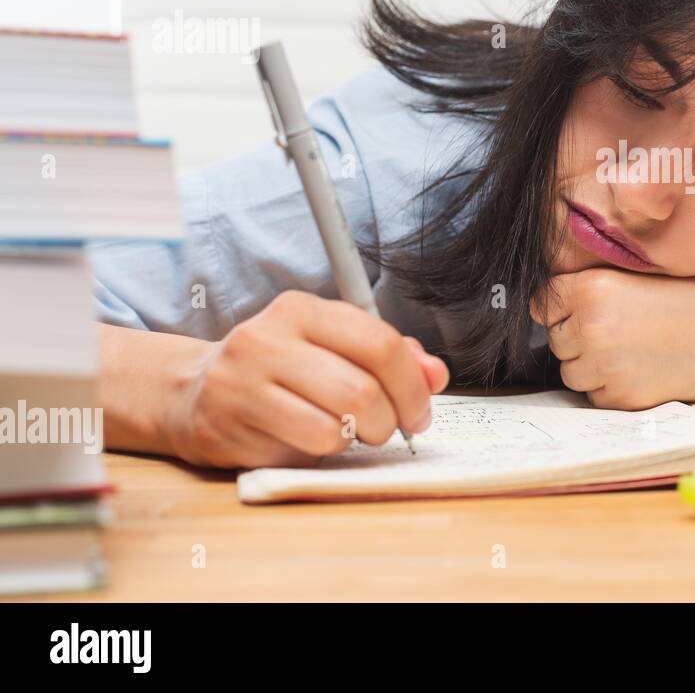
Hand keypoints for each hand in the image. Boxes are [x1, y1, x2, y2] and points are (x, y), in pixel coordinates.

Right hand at [162, 290, 449, 467]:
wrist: (193, 394)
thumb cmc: (280, 372)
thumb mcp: (334, 349)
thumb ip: (390, 357)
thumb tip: (435, 374)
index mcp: (303, 309)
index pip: (381, 343)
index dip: (413, 385)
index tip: (420, 411)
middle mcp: (270, 336)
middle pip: (363, 388)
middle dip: (391, 419)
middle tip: (389, 429)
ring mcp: (243, 380)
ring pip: (336, 423)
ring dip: (359, 439)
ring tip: (352, 433)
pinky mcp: (229, 423)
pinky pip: (304, 447)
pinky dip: (325, 451)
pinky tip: (313, 441)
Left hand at [529, 265, 694, 409]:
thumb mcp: (644, 280)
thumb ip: (598, 294)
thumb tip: (556, 316)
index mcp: (592, 288)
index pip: (543, 303)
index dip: (565, 308)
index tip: (588, 310)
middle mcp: (590, 327)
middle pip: (556, 341)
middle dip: (581, 340)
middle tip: (627, 332)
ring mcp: (606, 366)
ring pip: (573, 373)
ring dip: (595, 367)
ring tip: (640, 352)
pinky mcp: (625, 398)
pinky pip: (599, 398)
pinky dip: (616, 389)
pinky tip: (650, 371)